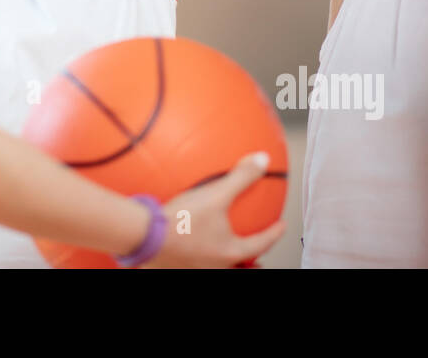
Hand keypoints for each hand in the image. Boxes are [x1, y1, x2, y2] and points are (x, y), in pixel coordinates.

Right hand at [142, 152, 287, 267]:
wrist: (146, 237)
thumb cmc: (183, 221)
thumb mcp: (215, 195)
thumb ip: (240, 177)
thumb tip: (263, 160)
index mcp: (230, 252)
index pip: (261, 244)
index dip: (274, 233)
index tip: (281, 226)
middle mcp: (216, 265)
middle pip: (241, 265)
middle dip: (252, 261)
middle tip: (259, 257)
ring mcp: (197, 267)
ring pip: (218, 265)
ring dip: (226, 257)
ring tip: (226, 248)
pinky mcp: (179, 265)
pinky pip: (196, 260)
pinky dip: (202, 253)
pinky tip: (191, 239)